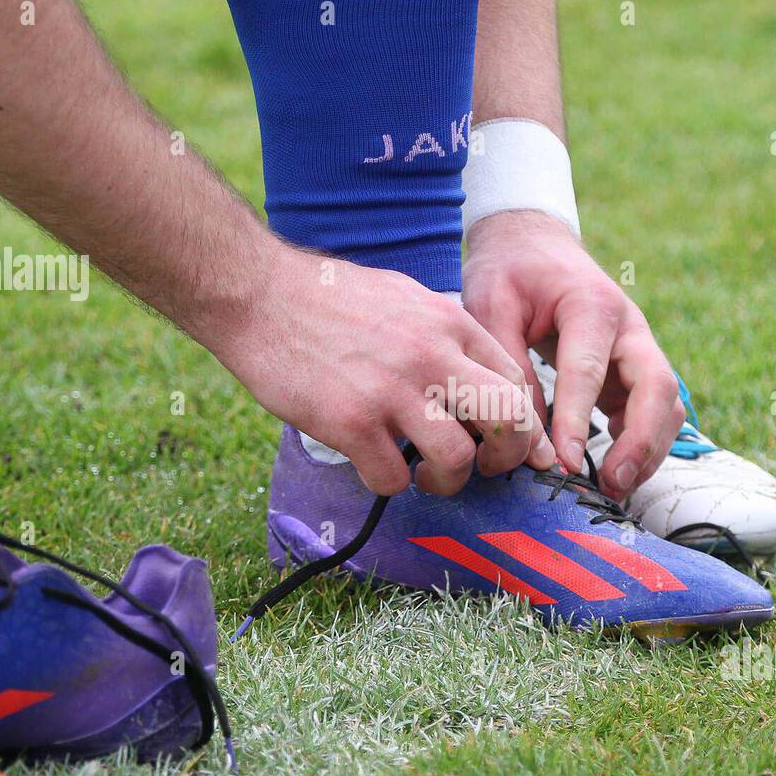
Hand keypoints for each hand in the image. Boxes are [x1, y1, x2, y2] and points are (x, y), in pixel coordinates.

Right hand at [208, 246, 554, 496]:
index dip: (516, 423)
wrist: (258, 293)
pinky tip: (373, 464)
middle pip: (507, 421)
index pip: (515, 383)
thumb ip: (443, 336)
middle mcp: (430, 356)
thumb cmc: (327, 298)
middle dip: (504, 457)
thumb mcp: (404, 298)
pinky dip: (388, 483)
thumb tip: (471, 378)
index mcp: (449, 323)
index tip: (496, 441)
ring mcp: (391, 390)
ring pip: (456, 460)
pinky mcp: (350, 422)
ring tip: (424, 474)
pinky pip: (392, 478)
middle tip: (480, 468)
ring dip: (446, 481)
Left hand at [462, 211, 683, 500]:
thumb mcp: (491, 308)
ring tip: (614, 489)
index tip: (563, 465)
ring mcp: (639, 348)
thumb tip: (532, 443)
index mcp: (592, 304)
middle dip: (641, 440)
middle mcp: (629, 327)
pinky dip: (643, 443)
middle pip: (657, 387)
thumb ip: (509, 370)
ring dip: (649, 449)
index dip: (577, 422)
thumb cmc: (508, 273)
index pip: (589, 371)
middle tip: (611, 483)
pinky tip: (613, 471)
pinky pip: (654, 411)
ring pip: (666, 403)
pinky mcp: (634, 371)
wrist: (532, 244)